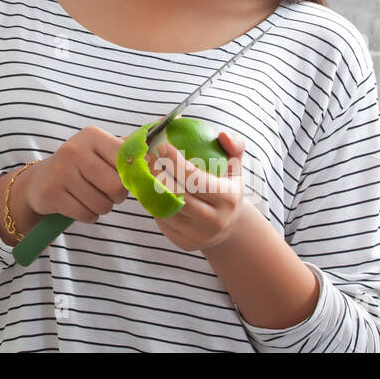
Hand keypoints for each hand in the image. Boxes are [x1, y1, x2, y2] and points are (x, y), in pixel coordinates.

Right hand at [18, 126, 129, 224]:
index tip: (123, 177)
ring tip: (91, 196)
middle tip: (106, 191)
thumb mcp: (100, 150)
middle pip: (116, 186)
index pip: (127, 160)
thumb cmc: (80, 166)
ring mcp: (61, 171)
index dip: (131, 176)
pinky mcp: (52, 193)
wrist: (40, 181)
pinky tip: (79, 204)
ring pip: (102, 204)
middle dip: (117, 196)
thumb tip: (161, 136)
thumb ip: (129, 149)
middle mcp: (74, 149)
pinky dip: (88, 215)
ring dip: (102, 207)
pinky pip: (86, 215)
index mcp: (92, 135)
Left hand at [143, 129, 247, 251]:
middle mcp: (215, 221)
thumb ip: (233, 145)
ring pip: (166, 208)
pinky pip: (161, 220)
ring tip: (144, 169)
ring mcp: (199, 235)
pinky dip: (153, 203)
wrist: (228, 226)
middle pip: (177, 194)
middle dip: (157, 172)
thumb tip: (222, 134)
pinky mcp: (183, 243)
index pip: (196, 178)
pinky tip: (149, 188)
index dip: (175, 161)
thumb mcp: (235, 166)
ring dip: (151, 187)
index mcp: (228, 199)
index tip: (161, 145)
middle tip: (146, 156)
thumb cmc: (227, 186)